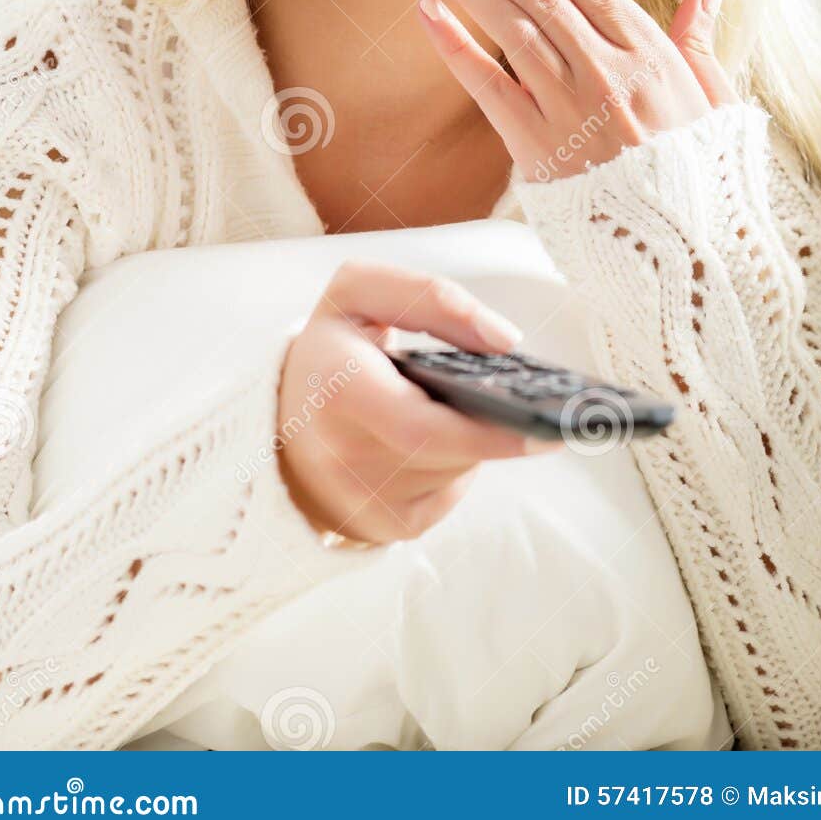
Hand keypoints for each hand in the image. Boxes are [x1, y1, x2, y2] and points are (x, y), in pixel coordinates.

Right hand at [277, 261, 560, 543]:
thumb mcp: (359, 292)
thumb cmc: (331, 348)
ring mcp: (360, 502)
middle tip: (538, 412)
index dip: (488, 433)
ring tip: (455, 407)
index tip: (541, 424)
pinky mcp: (381, 527)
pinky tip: (435, 440)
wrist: (279, 417)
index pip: (423, 428)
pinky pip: (447, 493)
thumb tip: (504, 341)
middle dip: (494, 431)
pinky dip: (455, 464)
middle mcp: (342, 458)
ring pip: (455, 472)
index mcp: (337, 391)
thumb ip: (431, 295)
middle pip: (450, 454)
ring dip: (471, 441)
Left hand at [417, 0, 740, 183]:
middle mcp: (606, 70)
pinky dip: (454, 46)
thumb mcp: (715, 101)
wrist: (688, 249)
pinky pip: (487, 87)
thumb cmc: (703, 175)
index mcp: (649, 52)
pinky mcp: (537, 148)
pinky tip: (427, 11)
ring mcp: (569, 107)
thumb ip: (700, 42)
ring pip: (509, 27)